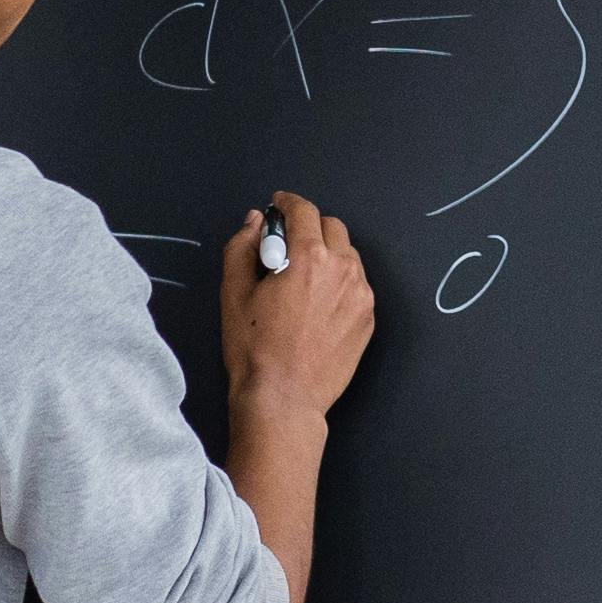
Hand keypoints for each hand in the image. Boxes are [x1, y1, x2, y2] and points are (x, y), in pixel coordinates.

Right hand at [220, 192, 375, 427]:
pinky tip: (317, 303)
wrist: (283, 398)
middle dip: (308, 228)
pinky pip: (356, 285)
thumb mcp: (233, 292)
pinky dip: (339, 282)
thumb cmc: (254, 349)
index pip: (304, 211)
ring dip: (327, 254)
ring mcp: (361, 295)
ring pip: (348, 255)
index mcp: (309, 258)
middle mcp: (343, 271)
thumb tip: (256, 221)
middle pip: (331, 227)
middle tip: (286, 247)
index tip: (279, 205)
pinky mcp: (368, 318)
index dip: (287, 203)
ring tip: (302, 279)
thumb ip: (243, 246)